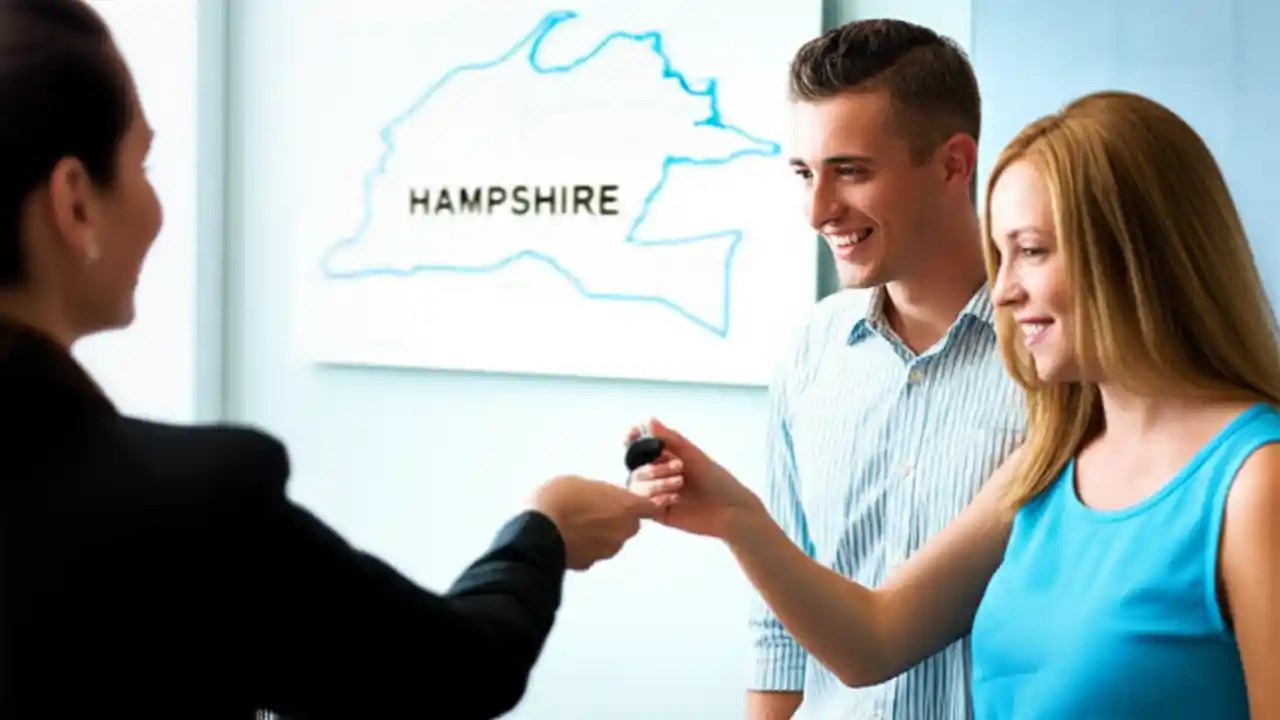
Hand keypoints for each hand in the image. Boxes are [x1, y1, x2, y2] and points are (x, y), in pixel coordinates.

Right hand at [531, 475, 657, 570]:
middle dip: (617, 518)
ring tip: (576, 521)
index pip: (650, 507)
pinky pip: (592, 552)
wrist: (536, 532)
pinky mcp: (589, 563)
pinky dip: (584, 546)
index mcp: (625, 507)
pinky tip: (567, 536)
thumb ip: (598, 491)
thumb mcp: (578, 482)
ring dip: (600, 532)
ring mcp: (606, 550)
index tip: (635, 501)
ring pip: (611, 539)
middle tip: (595, 507)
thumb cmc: (558, 500)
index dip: (642, 504)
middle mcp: (621, 531)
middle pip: (629, 524)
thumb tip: (598, 497)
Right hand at [624, 418, 763, 539]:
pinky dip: (655, 499)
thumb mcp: (693, 455)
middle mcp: (657, 474)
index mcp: (665, 457)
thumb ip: (670, 439)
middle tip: (679, 467)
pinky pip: (643, 504)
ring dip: (657, 482)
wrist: (729, 510)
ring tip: (680, 484)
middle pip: (637, 467)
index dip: (632, 440)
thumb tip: (648, 419)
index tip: (631, 437)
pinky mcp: (657, 512)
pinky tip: (675, 499)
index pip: (638, 446)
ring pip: (637, 486)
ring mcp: (656, 493)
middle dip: (655, 466)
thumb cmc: (716, 480)